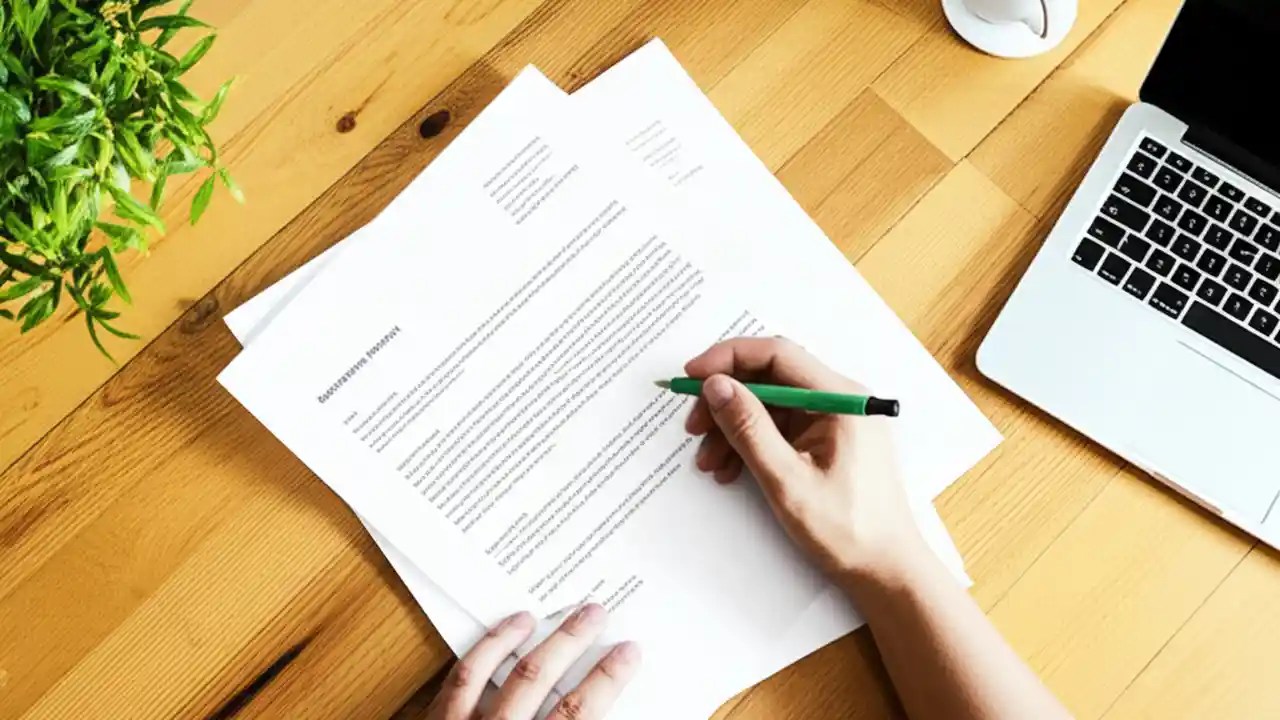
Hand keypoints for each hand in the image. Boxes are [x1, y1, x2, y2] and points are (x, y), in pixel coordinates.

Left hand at [427, 604, 639, 719]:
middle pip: (538, 679)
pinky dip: (481, 653)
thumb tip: (603, 707)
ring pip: (493, 672)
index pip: (578, 713)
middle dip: (569, 641)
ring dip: (521, 639)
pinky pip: (458, 680)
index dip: (607, 679)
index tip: (628, 652)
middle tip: (593, 612)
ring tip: (541, 613)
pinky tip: (497, 638)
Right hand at [683, 337, 929, 584]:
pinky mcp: (827, 442)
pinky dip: (751, 444)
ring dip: (733, 427)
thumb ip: (750, 429)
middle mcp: (840, 401)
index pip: (777, 354)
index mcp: (841, 400)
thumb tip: (716, 386)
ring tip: (708, 461)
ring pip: (769, 406)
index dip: (728, 358)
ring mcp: (834, 422)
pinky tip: (729, 469)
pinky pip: (780, 429)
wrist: (887, 571)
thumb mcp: (788, 481)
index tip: (692, 377)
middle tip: (694, 425)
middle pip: (770, 377)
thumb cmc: (850, 531)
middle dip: (727, 399)